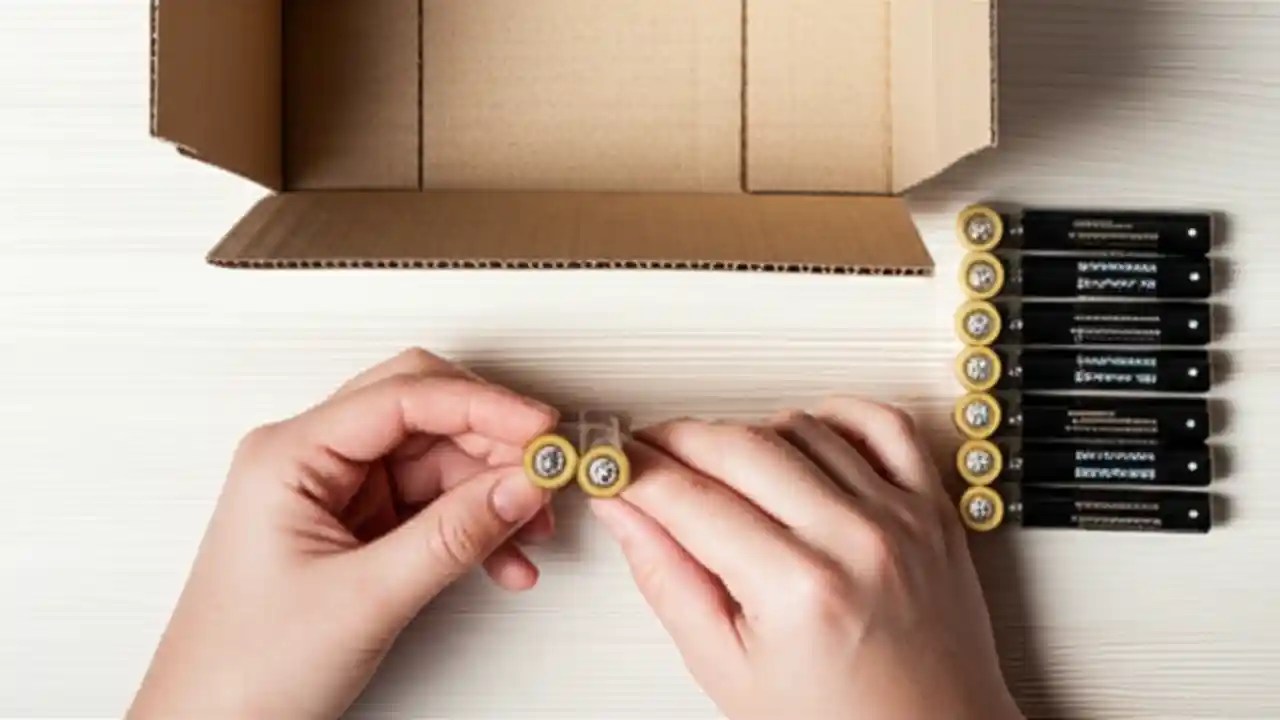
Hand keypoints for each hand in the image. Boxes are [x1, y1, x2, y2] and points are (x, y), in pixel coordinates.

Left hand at [128, 349, 558, 718]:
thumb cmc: (243, 669)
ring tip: (532, 529)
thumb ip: (450, 536)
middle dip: (491, 443)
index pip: (403, 397)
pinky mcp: (354, 530)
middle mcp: (311, 462)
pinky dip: (472, 527)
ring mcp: (334, 495)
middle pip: (422, 415)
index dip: (482, 406)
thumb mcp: (363, 599)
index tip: (541, 431)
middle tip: (546, 471)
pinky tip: (504, 558)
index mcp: (289, 455)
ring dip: (490, 492)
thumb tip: (518, 486)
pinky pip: (430, 506)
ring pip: (435, 463)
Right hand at [591, 399, 1022, 719]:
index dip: (636, 472)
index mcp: (799, 592)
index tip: (612, 466)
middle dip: (676, 441)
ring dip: (745, 433)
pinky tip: (801, 439)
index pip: (689, 498)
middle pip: (738, 445)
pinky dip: (832, 416)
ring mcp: (901, 518)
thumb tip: (625, 512)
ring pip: (800, 424)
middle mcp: (856, 541)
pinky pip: (882, 423)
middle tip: (647, 459)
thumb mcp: (727, 670)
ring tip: (720, 471)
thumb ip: (667, 581)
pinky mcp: (933, 509)